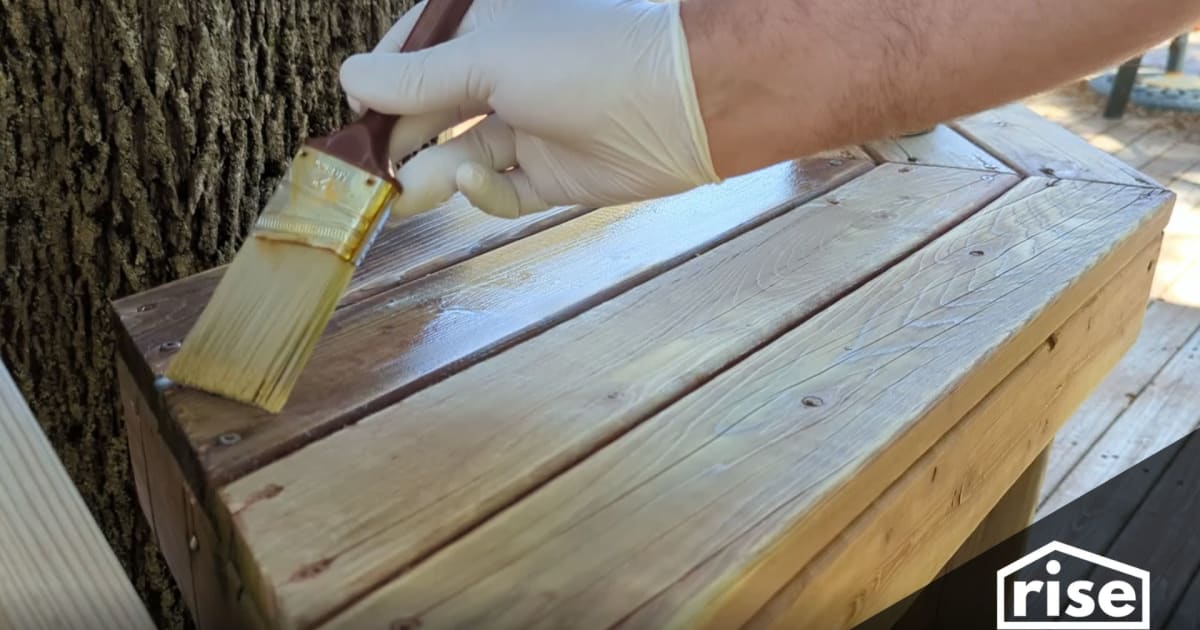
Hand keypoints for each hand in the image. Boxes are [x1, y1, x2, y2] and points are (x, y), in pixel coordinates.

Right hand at [339, 0, 720, 220]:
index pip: (413, 53)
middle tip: (366, 176)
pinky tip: (474, 184)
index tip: (354, 118)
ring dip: (432, 175)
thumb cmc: (585, 58)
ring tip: (404, 195)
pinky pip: (502, 189)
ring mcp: (529, 125)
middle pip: (432, 111)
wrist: (683, 104)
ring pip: (460, 156)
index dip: (380, 86)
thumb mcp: (487, 58)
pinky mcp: (552, 173)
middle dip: (400, 141)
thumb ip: (416, 78)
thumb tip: (351, 79)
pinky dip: (484, 193)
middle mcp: (504, 74)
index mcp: (486, 27)